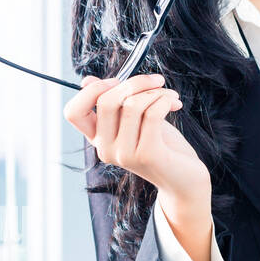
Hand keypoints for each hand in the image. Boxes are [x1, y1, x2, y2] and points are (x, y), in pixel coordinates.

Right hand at [63, 73, 209, 201]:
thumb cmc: (163, 146)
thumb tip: (87, 80)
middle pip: (106, 100)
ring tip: (171, 97)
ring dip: (157, 92)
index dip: (91, 90)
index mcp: (98, 138)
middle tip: (158, 82)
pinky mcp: (147, 154)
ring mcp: (124, 154)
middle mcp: (105, 148)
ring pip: (133, 104)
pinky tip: (175, 104)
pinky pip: (152, 113)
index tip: (118, 82)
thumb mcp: (138, 120)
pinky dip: (165, 101)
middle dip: (136, 82)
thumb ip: (117, 103)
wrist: (186, 179)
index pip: (73, 112)